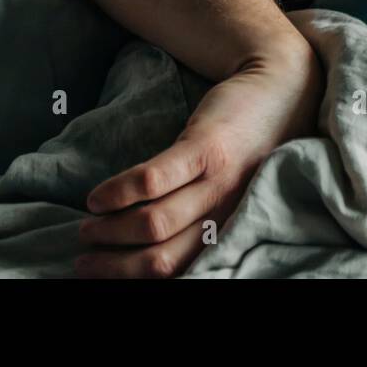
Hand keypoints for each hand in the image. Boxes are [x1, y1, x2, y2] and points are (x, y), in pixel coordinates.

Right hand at [75, 43, 322, 277]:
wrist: (282, 88)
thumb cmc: (251, 147)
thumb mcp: (234, 194)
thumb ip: (201, 218)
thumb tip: (145, 243)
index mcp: (232, 230)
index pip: (180, 271)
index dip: (134, 278)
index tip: (100, 274)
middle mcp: (229, 214)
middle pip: (162, 257)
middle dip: (115, 266)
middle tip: (83, 259)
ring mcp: (219, 181)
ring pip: (155, 224)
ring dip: (112, 231)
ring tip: (86, 227)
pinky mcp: (208, 147)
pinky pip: (156, 179)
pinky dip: (121, 192)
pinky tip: (98, 197)